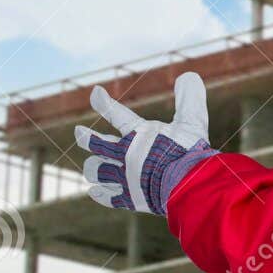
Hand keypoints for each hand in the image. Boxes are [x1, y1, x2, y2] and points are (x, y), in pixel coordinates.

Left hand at [75, 72, 216, 214]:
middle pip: (97, 144)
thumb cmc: (190, 152)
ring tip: (92, 166)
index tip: (95, 92)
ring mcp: (125, 178)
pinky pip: (107, 197)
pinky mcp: (130, 198)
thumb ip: (190, 99)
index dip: (103, 102)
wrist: (188, 186)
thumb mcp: (193, 122)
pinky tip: (94, 191)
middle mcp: (126, 155)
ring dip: (93, 167)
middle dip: (87, 138)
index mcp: (139, 135)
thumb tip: (189, 74)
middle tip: (79, 132)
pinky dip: (100, 194)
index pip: (117, 114)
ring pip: (96, 171)